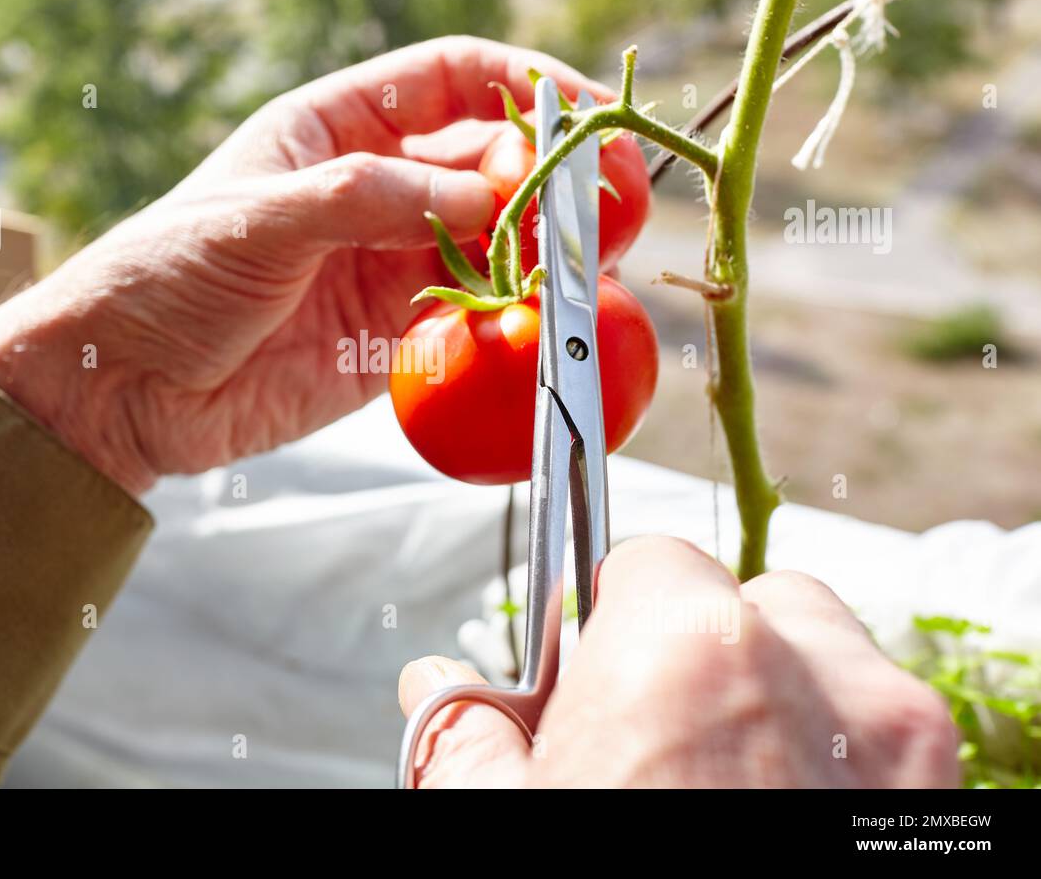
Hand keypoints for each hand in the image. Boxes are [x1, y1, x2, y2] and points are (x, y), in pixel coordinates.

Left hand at [0, 37, 609, 493]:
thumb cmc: (165, 275)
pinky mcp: (393, 336)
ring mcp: (388, 264)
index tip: (580, 110)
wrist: (123, 389)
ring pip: (495, 242)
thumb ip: (370, 200)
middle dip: (550, 174)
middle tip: (601, 203)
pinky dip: (512, 317)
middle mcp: (374, 189)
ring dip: (541, 250)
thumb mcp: (260, 219)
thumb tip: (487, 195)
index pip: (452, 81)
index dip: (522, 83)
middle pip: (490, 162)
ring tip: (584, 264)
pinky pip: (473, 316)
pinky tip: (539, 321)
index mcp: (336, 129)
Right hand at [399, 537, 960, 787]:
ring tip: (718, 792)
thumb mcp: (502, 824)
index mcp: (691, 651)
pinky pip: (884, 741)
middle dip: (697, 656)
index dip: (603, 619)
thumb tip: (439, 688)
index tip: (588, 670)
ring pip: (833, 663)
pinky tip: (772, 822)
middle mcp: (820, 676)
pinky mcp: (945, 807)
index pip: (647, 561)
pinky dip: (834, 762)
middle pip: (753, 603)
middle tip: (648, 743)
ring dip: (779, 702)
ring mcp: (903, 746)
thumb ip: (467, 734)